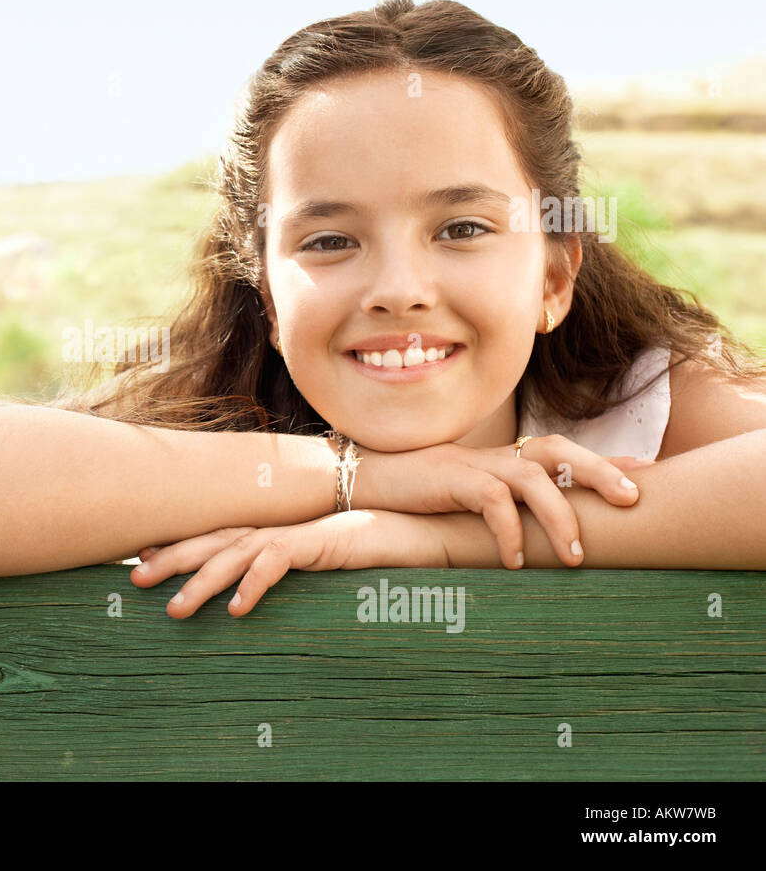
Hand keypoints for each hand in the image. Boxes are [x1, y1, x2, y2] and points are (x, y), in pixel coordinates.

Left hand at [130, 509, 448, 618]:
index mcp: (272, 529)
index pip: (216, 536)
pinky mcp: (320, 541)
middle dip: (173, 559)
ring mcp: (296, 532)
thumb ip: (285, 565)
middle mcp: (277, 526)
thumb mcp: (315, 559)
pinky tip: (238, 610)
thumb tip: (252, 587)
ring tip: (176, 609)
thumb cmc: (365, 547)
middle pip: (214, 541)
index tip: (145, 557)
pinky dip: (256, 583)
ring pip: (237, 554)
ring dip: (204, 581)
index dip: (180, 546)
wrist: (415, 527)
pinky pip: (280, 562)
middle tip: (136, 577)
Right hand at [357, 434, 654, 568]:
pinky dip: (508, 531)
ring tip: (575, 557)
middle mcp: (495, 456)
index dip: (605, 460)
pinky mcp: (451, 479)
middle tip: (634, 500)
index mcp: (503, 459)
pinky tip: (514, 562)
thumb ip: (503, 507)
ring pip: (532, 477)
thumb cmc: (418, 497)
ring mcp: (474, 464)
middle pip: (559, 450)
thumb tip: (538, 537)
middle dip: (601, 471)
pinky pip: (491, 501)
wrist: (365, 481)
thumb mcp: (467, 499)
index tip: (647, 474)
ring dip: (560, 516)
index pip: (564, 452)